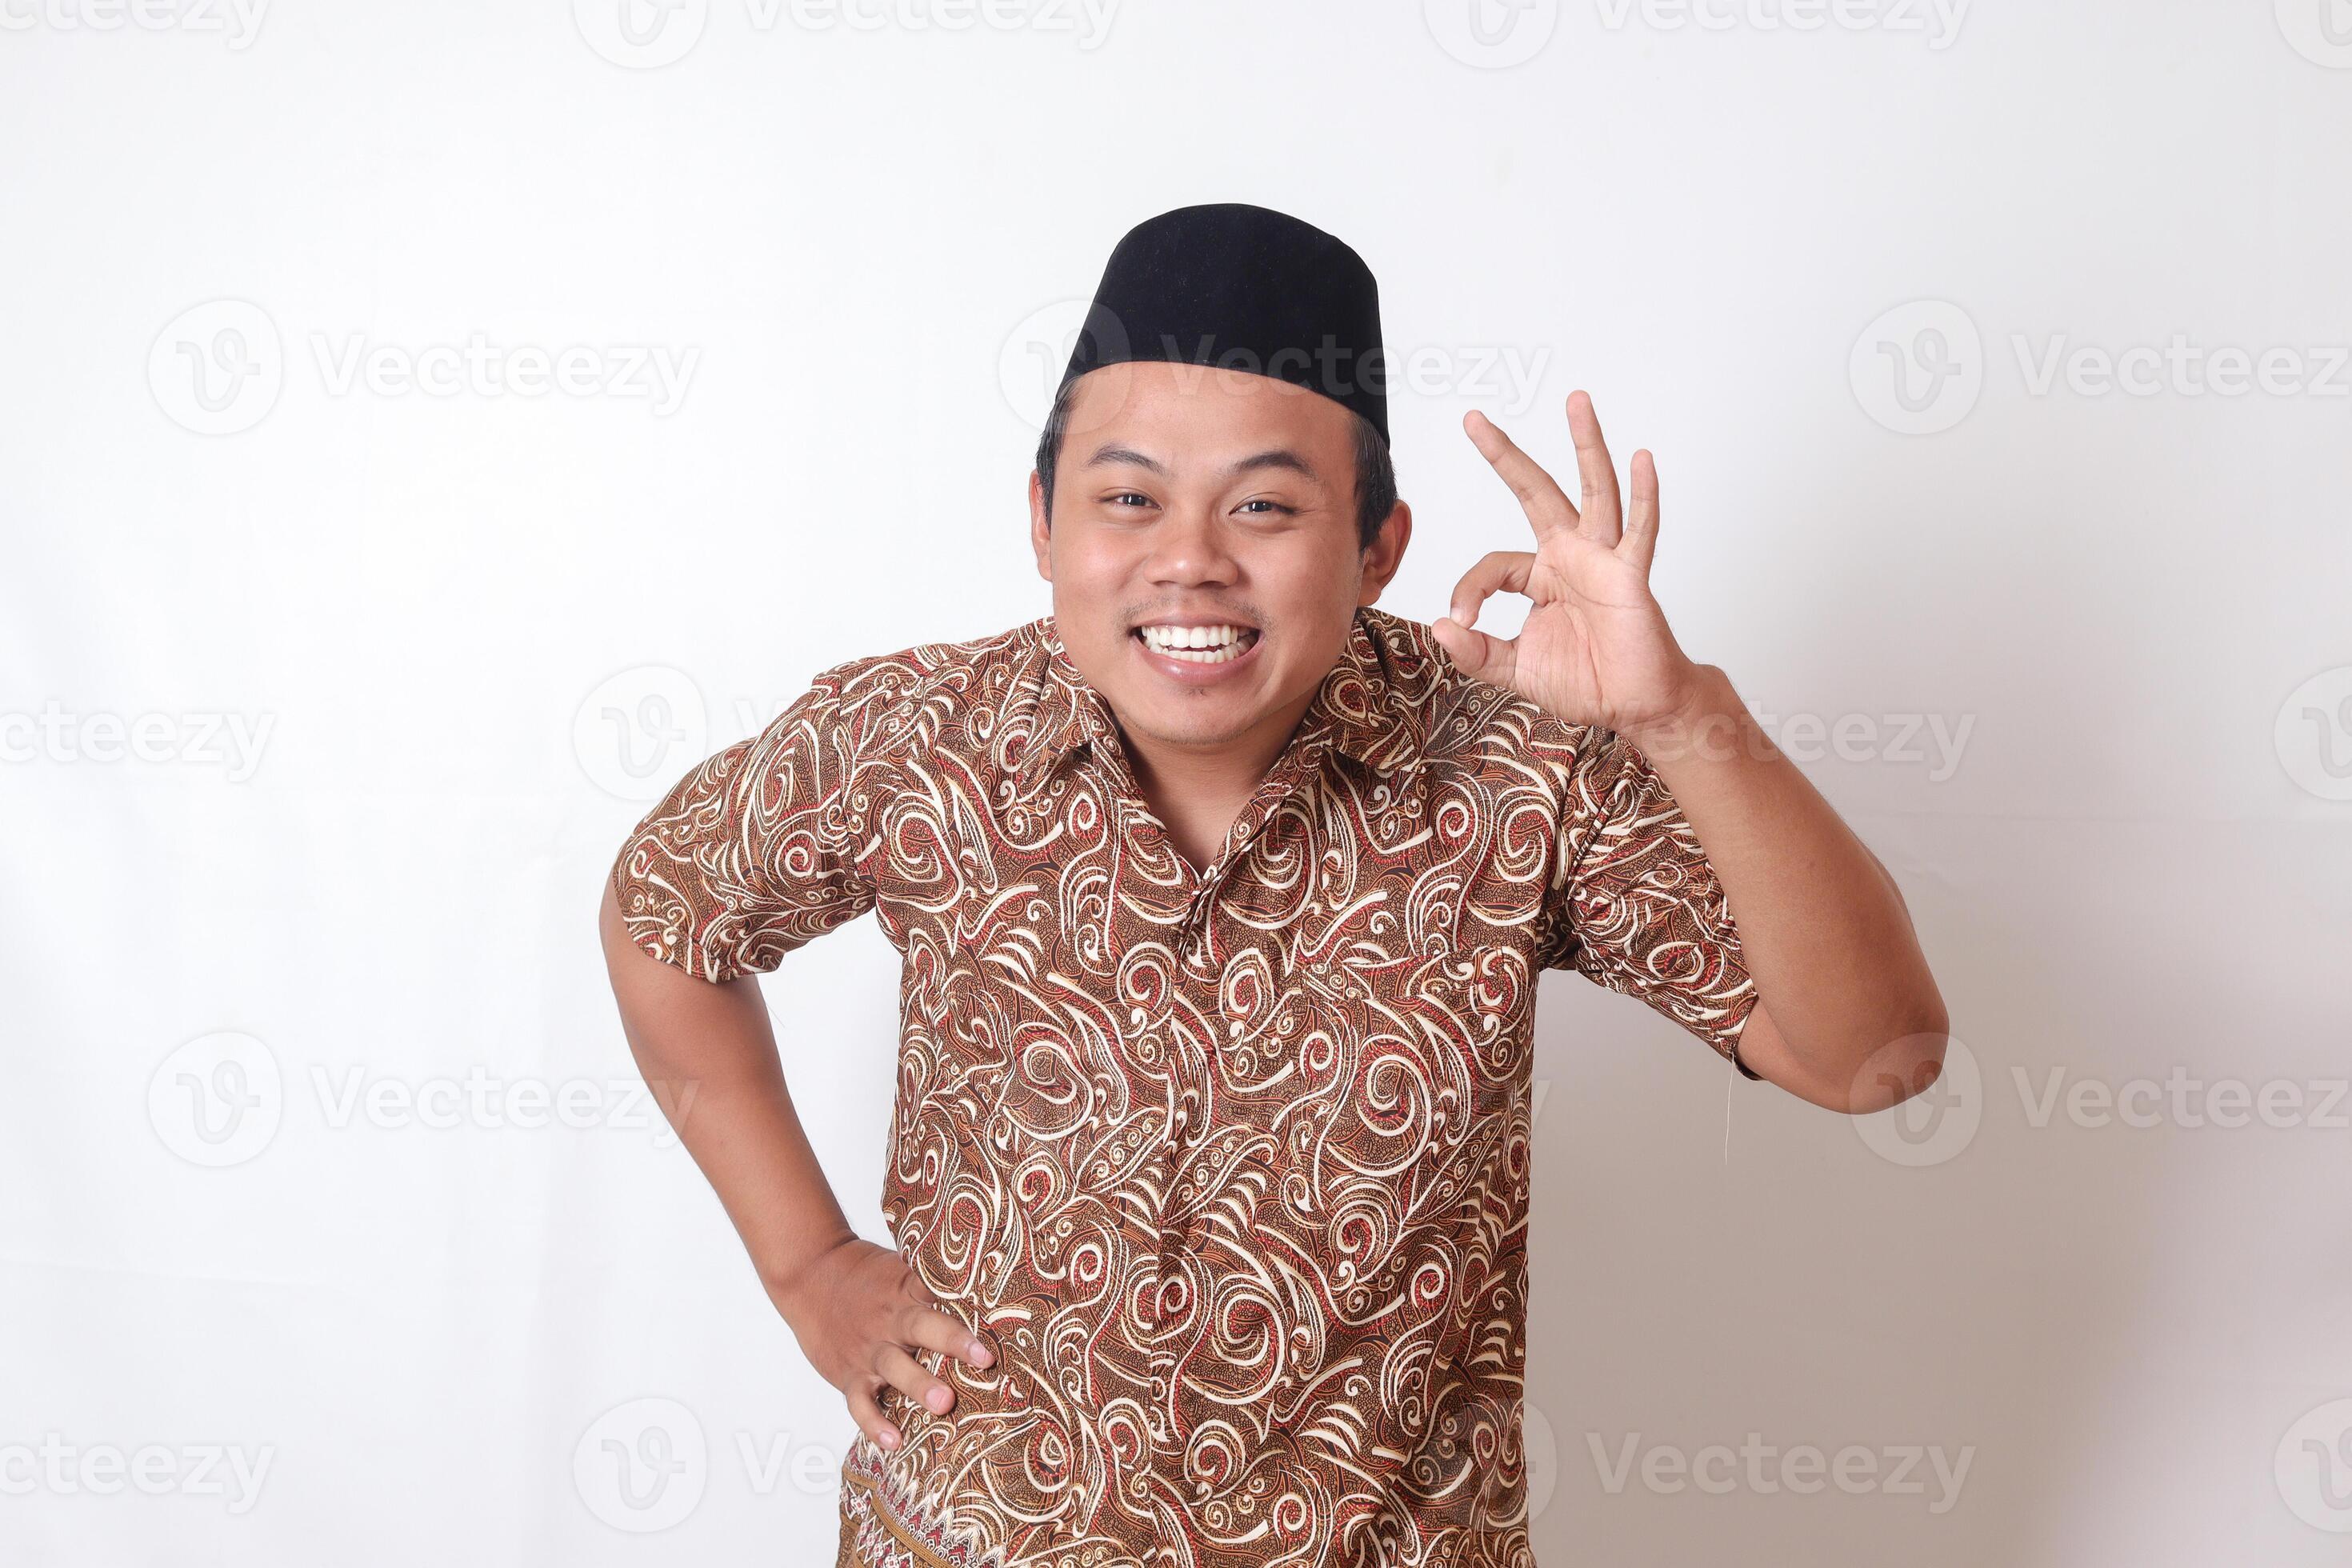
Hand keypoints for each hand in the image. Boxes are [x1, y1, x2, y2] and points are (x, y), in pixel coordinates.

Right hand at [766, 1236, 994, 1452]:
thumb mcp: (901, 1269)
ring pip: (895, 1367)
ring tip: (944, 1404)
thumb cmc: (864, 1275)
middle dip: (953, 1342)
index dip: (971, 1300)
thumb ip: (934, 1285)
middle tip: (982, 1358)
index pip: (942, 1293)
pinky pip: (860, 1401)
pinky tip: (893, 1441)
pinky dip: (874, 1422)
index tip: (998, 1309)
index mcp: (908, 1290)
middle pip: (924, 1327)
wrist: (809, 1274)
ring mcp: (869, 1348)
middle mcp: (892, 1320)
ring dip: (919, 1385)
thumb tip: (988, 1288)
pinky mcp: (848, 1373)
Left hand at [1430, 390, 1705, 741]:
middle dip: (1505, 455)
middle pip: (1535, 491)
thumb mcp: (1515, 669)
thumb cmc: (1586, 682)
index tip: (1463, 621)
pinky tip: (1641, 459)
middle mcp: (1572, 556)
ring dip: (1586, 445)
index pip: (1493, 565)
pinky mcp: (1631, 576)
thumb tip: (1441, 626)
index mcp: (1541, 575)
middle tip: (1475, 419)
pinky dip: (1643, 495)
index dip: (1469, 590)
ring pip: (1593, 491)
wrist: (1634, 705)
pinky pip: (1639, 530)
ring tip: (1576, 402)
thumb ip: (1476, 651)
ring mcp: (1604, 560)